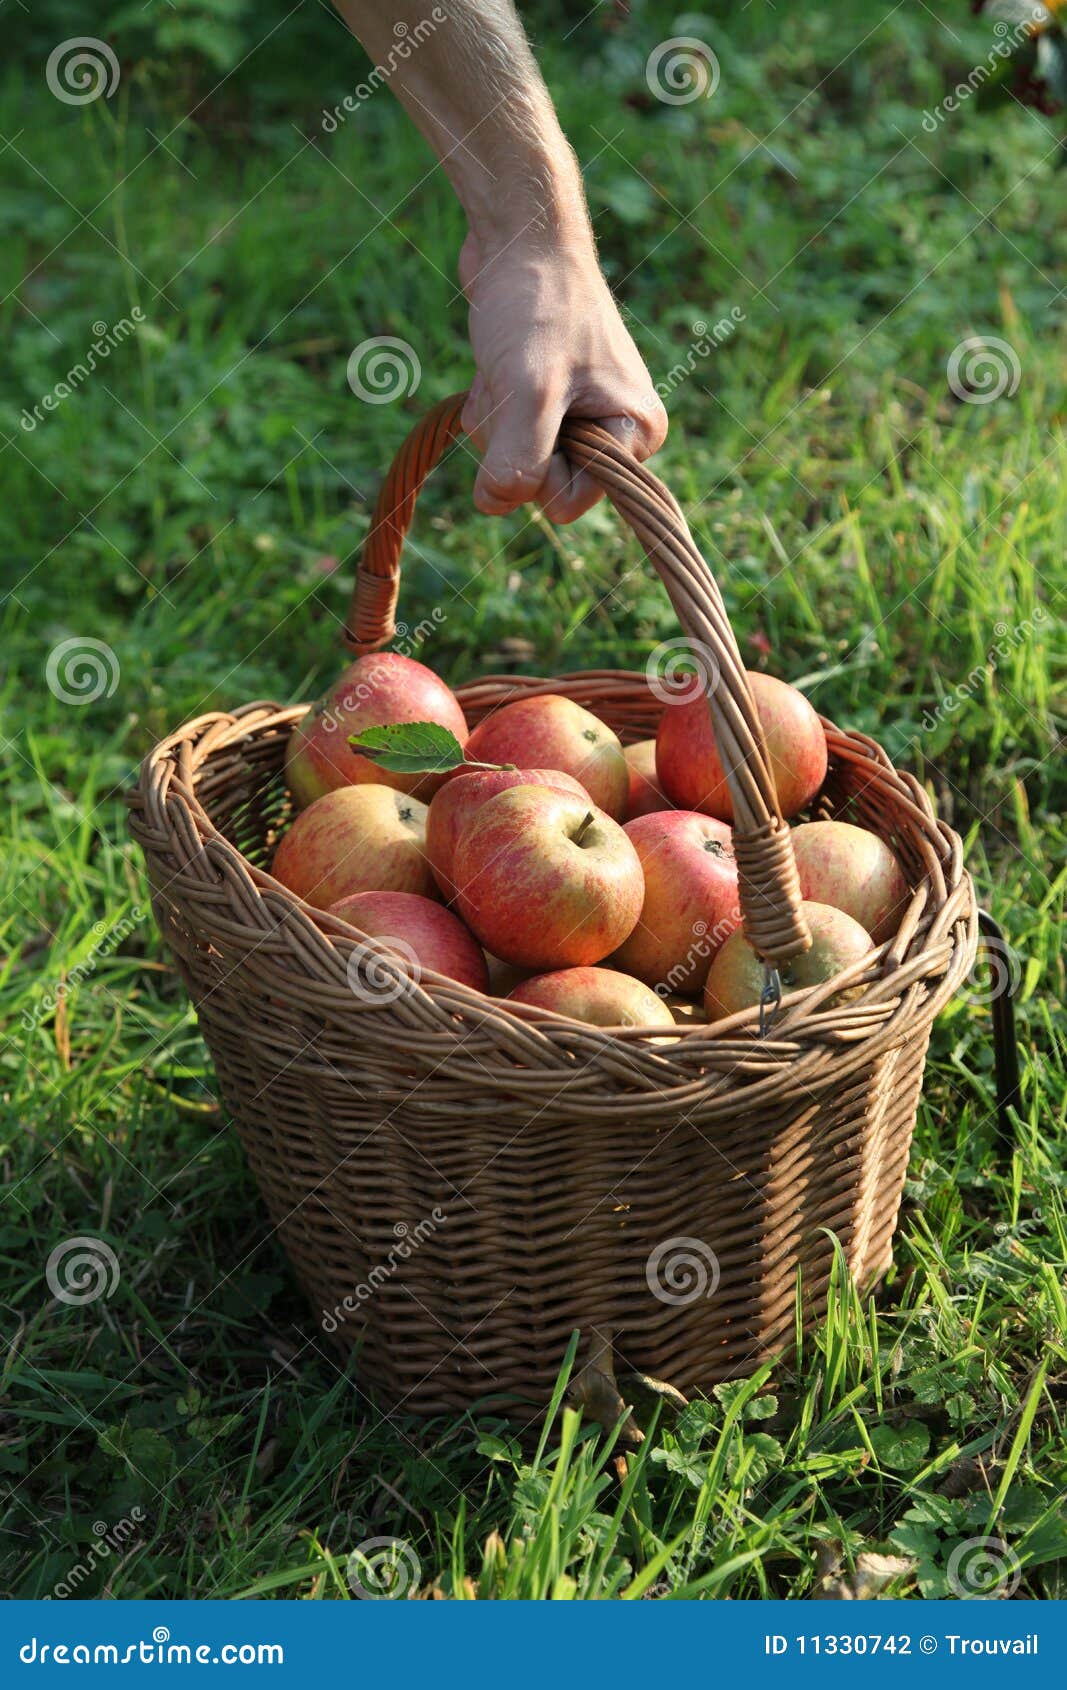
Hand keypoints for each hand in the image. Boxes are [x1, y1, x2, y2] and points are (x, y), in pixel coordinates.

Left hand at [459, 229, 667, 522]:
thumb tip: (497, 503)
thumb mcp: (530, 390)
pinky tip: (496, 365)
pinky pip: (504, 433)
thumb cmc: (537, 304)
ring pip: (515, 460)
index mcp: (633, 434)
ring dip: (495, 418)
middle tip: (515, 381)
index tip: (535, 412)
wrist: (519, 236)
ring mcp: (578, 415)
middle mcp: (613, 431)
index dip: (536, 467)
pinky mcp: (545, 400)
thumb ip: (520, 461)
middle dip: (510, 439)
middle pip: (539, 483)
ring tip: (506, 367)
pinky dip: (490, 403)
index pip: (568, 501)